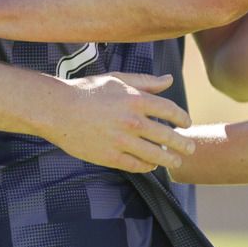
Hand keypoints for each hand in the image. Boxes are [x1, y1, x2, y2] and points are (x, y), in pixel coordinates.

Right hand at [46, 73, 196, 172]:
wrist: (57, 109)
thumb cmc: (87, 90)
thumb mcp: (117, 79)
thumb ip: (146, 81)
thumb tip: (169, 80)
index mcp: (136, 99)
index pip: (170, 111)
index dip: (182, 118)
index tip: (187, 124)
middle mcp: (132, 121)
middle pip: (167, 136)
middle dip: (183, 144)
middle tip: (190, 148)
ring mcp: (121, 141)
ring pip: (154, 155)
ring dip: (169, 159)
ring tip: (176, 162)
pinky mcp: (109, 156)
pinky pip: (135, 165)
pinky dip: (147, 166)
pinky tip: (151, 165)